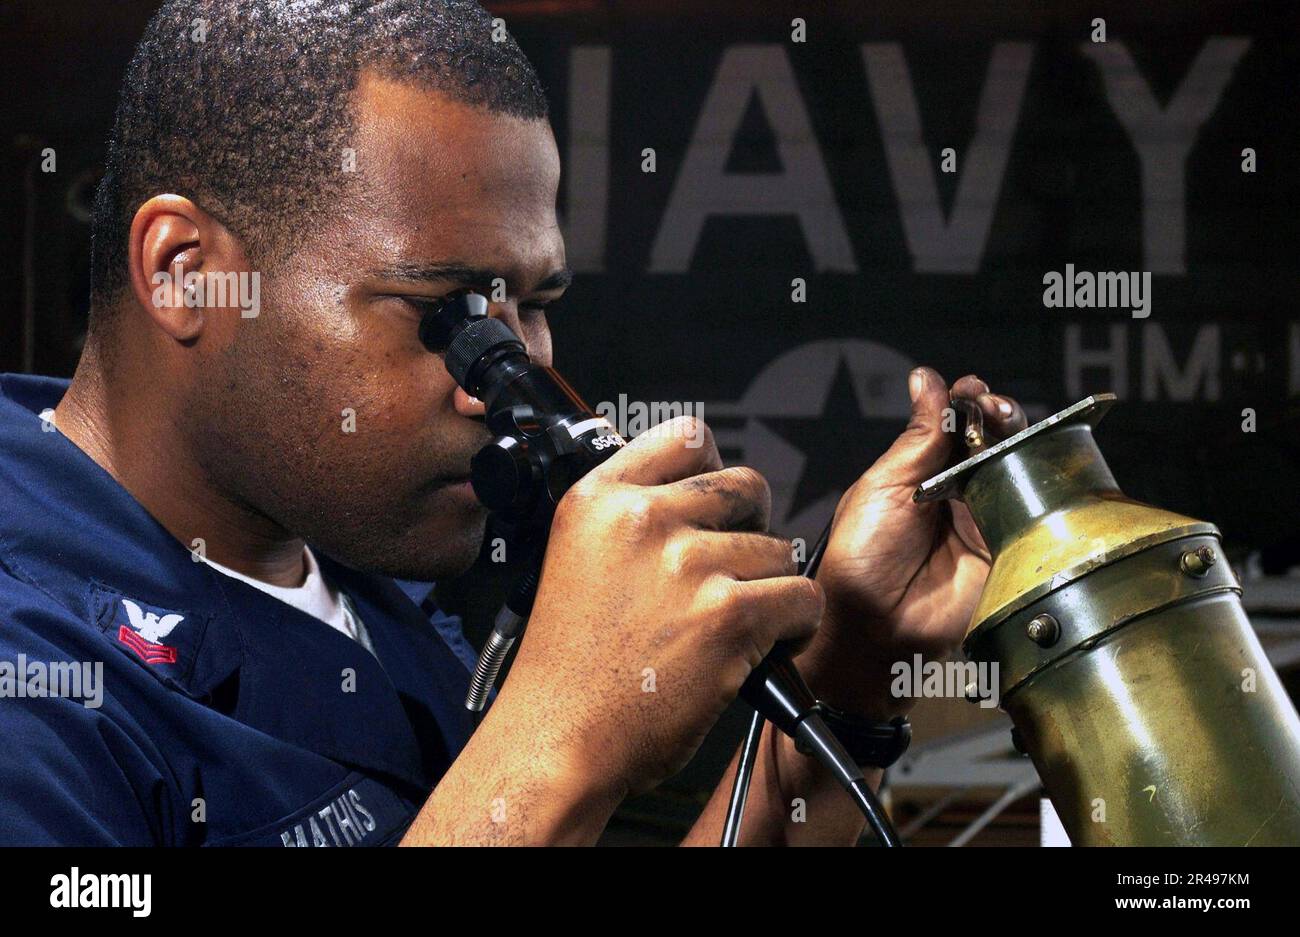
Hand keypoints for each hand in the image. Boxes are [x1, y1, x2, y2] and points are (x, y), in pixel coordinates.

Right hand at [498, 416, 823, 799]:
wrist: (560, 737)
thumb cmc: (570, 667)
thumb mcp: (574, 556)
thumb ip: (627, 517)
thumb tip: (694, 493)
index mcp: (599, 499)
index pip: (686, 437)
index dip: (712, 469)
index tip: (715, 503)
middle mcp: (642, 521)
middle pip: (745, 486)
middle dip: (750, 529)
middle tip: (729, 573)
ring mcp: (688, 564)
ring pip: (778, 548)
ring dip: (769, 586)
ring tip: (733, 623)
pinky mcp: (728, 615)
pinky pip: (802, 596)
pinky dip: (796, 625)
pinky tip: (764, 644)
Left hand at [799, 368, 1026, 717]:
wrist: (874, 627)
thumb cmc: (862, 558)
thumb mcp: (884, 486)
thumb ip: (918, 437)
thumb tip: (929, 380)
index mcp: (923, 475)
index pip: (955, 428)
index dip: (966, 404)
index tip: (970, 389)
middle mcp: (958, 495)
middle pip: (993, 442)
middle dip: (997, 415)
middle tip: (991, 406)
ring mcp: (986, 521)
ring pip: (1017, 468)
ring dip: (1018, 438)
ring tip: (1006, 420)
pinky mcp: (1010, 549)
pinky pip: (1033, 509)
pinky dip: (1038, 480)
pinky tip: (1029, 458)